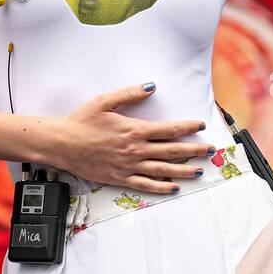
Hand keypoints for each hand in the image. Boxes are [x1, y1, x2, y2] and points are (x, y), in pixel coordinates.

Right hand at [48, 82, 215, 192]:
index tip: (200, 125)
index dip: (187, 127)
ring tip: (200, 170)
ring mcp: (129, 166)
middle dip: (194, 150)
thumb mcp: (104, 101)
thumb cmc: (82, 121)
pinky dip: (162, 187)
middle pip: (172, 150)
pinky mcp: (120, 178)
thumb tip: (151, 87)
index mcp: (134, 129)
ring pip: (163, 169)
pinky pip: (146, 185)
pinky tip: (174, 187)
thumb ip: (129, 93)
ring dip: (184, 169)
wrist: (62, 144)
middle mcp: (135, 150)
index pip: (168, 129)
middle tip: (210, 150)